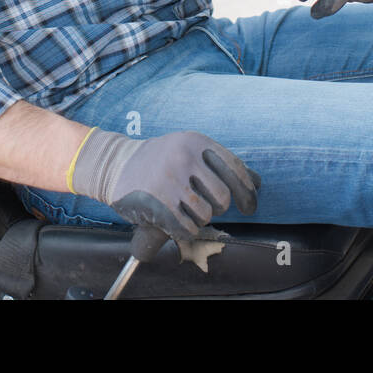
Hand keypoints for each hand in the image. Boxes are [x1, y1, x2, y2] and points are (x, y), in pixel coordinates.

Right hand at [71, 129, 259, 240]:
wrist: (115, 164)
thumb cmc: (160, 160)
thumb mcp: (189, 150)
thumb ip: (220, 165)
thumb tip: (257, 183)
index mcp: (196, 142)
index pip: (235, 170)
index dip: (248, 192)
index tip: (250, 206)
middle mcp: (185, 158)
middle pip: (223, 198)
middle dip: (217, 207)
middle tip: (202, 204)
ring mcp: (171, 181)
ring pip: (206, 215)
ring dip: (198, 219)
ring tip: (183, 209)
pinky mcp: (158, 203)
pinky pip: (187, 228)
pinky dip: (185, 230)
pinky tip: (176, 221)